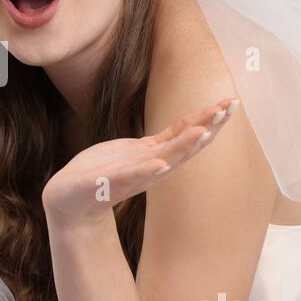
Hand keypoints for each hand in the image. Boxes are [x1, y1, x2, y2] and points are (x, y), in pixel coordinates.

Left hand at [41, 97, 239, 222]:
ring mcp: (132, 175)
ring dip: (183, 147)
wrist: (69, 198)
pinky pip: (131, 176)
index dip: (208, 118)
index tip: (231, 103)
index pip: (187, 132)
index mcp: (155, 154)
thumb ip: (163, 140)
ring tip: (202, 132)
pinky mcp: (110, 182)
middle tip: (227, 110)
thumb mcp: (137, 149)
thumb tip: (191, 125)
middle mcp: (151, 166)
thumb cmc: (103, 170)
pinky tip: (160, 164)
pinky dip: (147, 170)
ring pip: (165, 160)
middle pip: (185, 145)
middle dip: (207, 127)